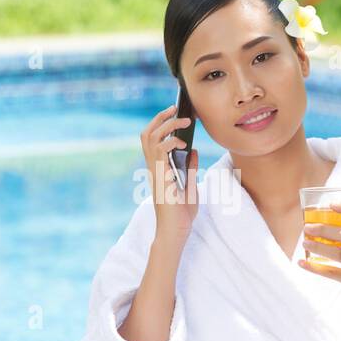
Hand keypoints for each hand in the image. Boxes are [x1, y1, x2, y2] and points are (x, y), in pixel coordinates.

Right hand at [141, 103, 197, 244]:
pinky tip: (182, 143)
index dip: (161, 125)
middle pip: (147, 134)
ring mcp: (155, 172)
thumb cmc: (181, 215)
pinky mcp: (160, 176)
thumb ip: (190, 169)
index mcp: (159, 170)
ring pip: (151, 138)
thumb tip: (193, 151)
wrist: (176, 232)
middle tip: (175, 109)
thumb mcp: (190, 187)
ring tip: (183, 120)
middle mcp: (153, 168)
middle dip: (160, 118)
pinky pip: (160, 150)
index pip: (152, 140)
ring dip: (167, 125)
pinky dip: (170, 141)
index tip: (174, 115)